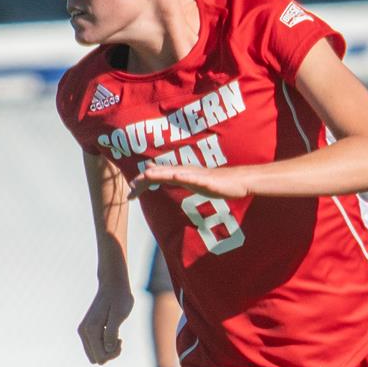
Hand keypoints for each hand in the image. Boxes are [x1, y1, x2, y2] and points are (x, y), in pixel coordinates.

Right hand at [77, 283, 132, 363]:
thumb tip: (107, 349)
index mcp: (90, 330)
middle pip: (96, 359)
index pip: (100, 358)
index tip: (121, 340)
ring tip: (116, 335)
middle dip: (110, 354)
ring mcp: (83, 331)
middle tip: (119, 339)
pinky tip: (112, 332)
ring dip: (107, 349)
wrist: (112, 285)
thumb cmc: (119, 298)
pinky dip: (104, 344)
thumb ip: (112, 332)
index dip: (113, 354)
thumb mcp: (119, 314)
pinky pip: (94, 347)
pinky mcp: (86, 330)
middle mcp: (83, 332)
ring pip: (94, 354)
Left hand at [133, 162, 254, 198]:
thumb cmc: (215, 183)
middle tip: (130, 191)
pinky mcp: (206, 179)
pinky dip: (182, 176)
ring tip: (145, 176)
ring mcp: (195, 174)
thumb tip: (164, 178)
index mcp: (179, 173)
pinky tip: (174, 176)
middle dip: (143, 181)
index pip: (156, 177)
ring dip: (158, 174)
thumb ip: (177, 180)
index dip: (142, 184)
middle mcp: (184, 171)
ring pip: (173, 173)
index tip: (130, 195)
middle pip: (160, 174)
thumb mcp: (191, 182)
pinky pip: (193, 177)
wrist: (237, 181)